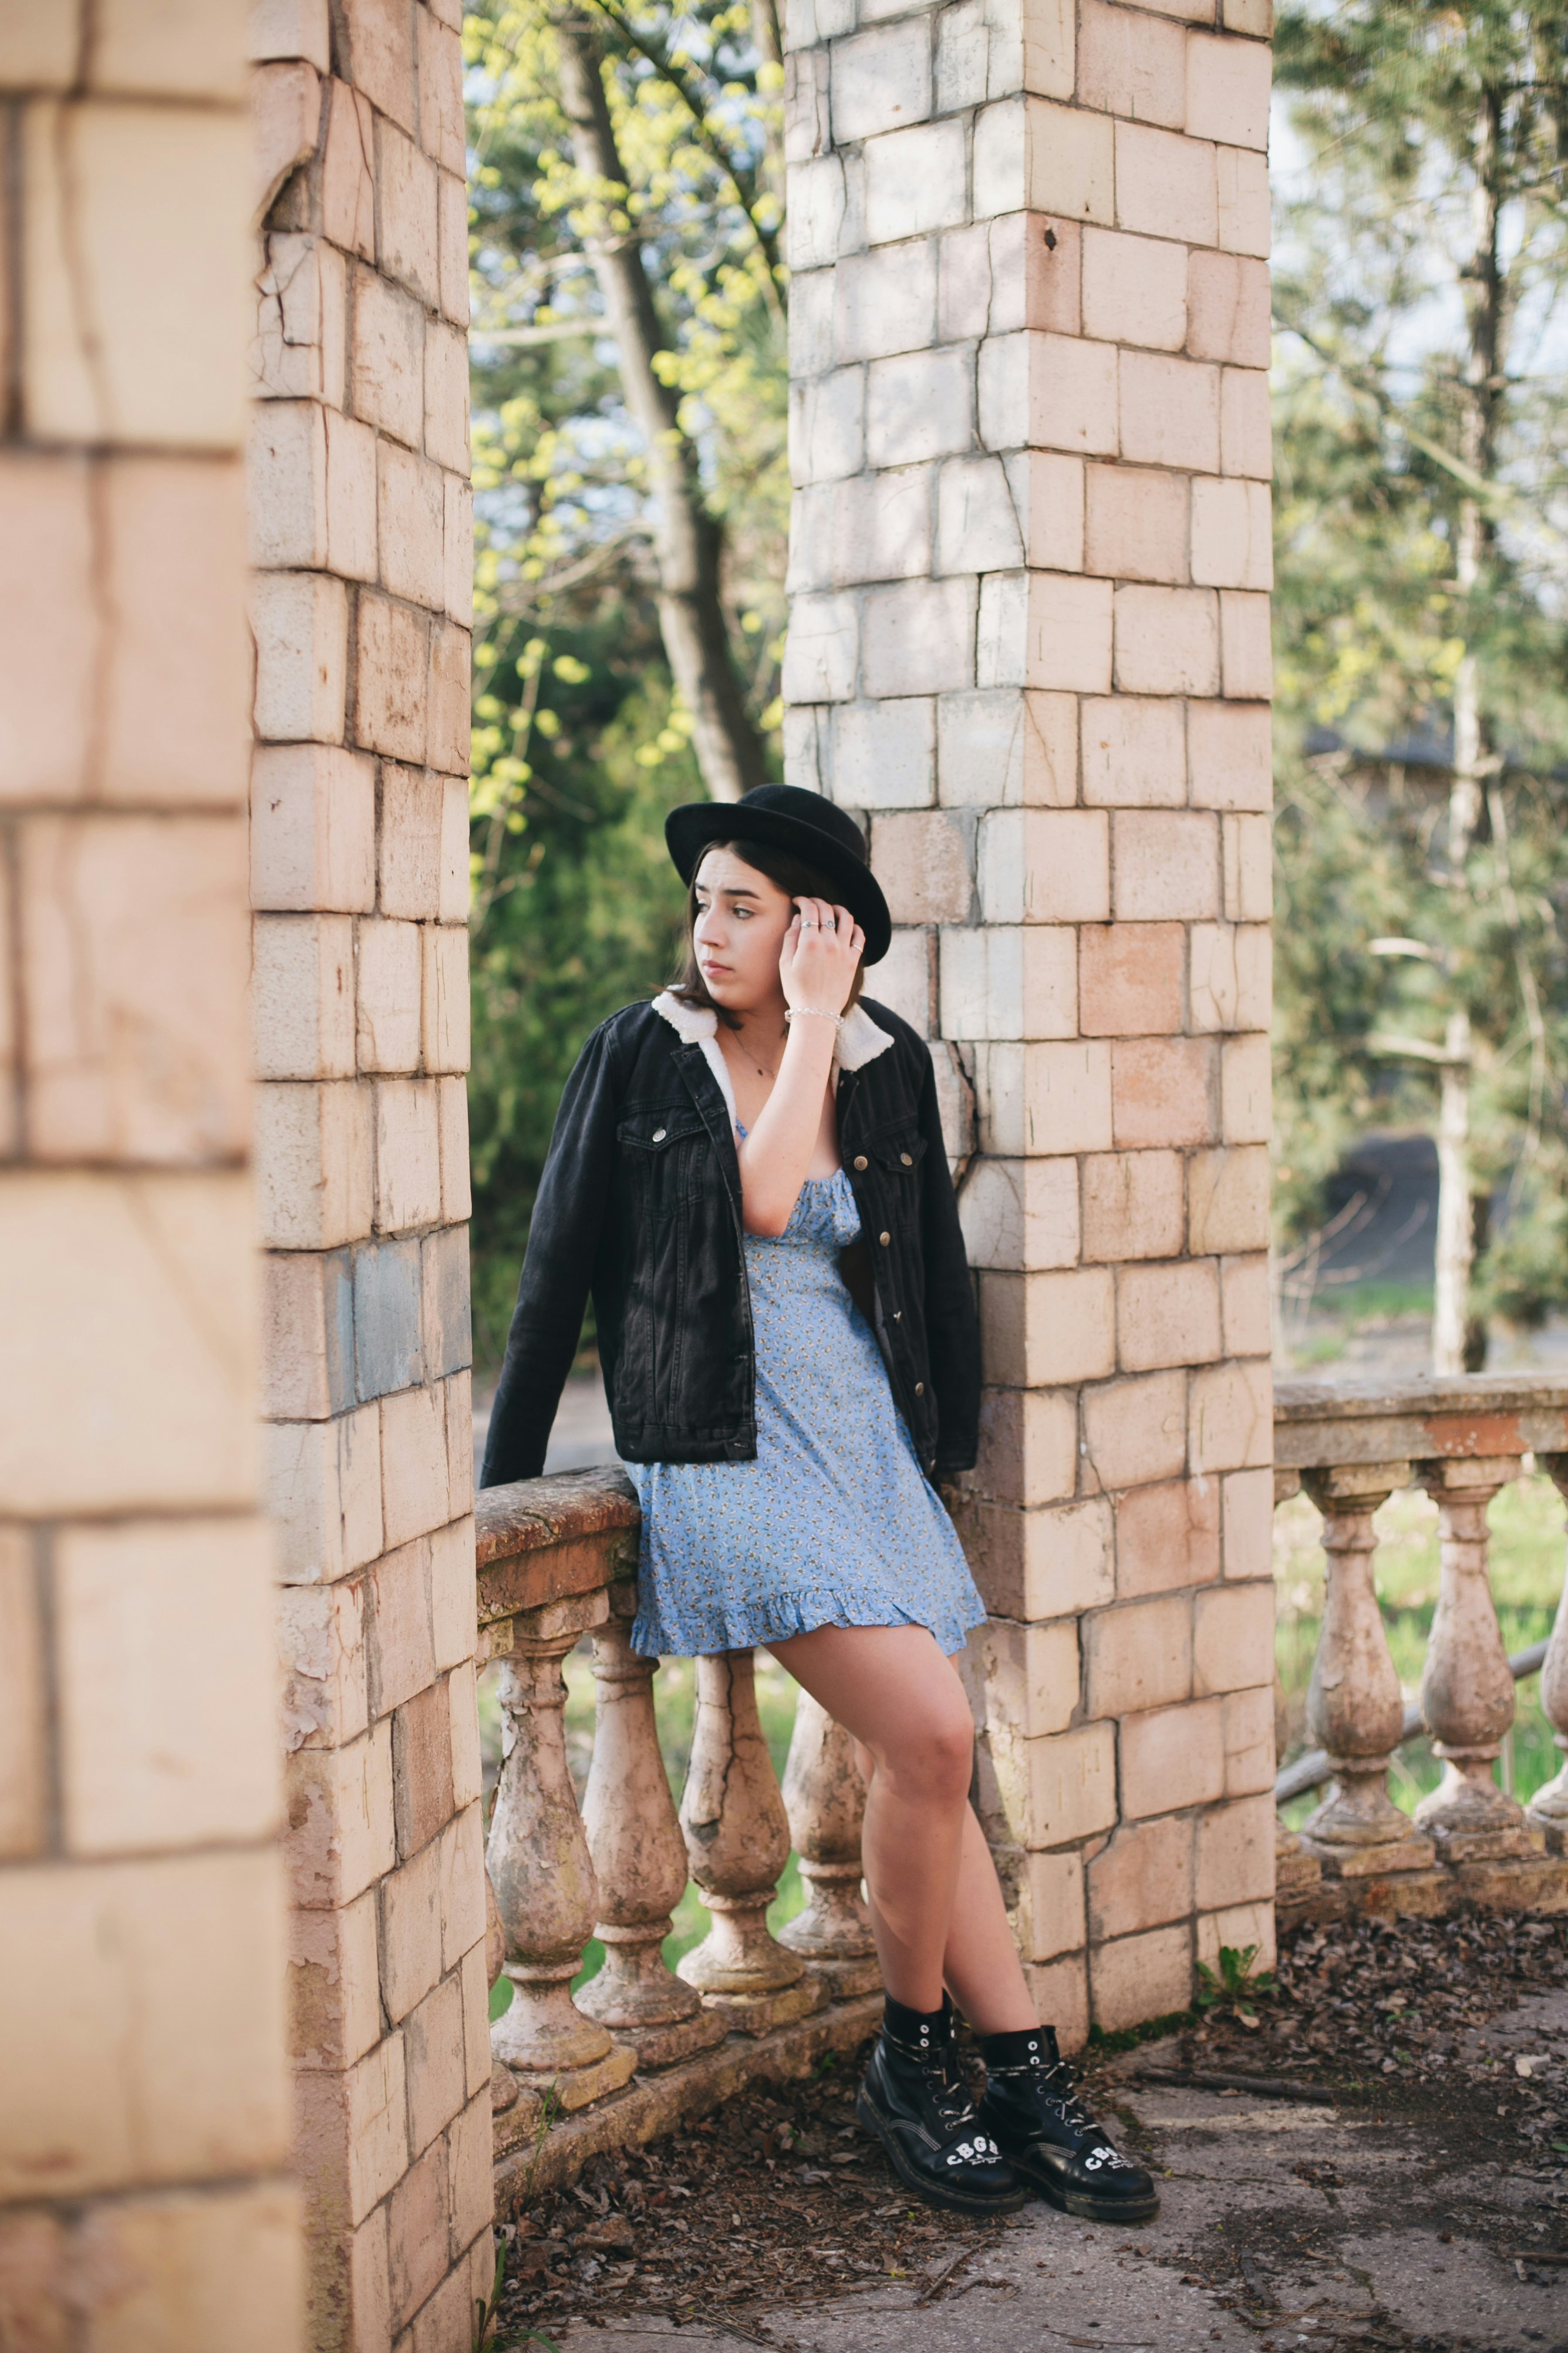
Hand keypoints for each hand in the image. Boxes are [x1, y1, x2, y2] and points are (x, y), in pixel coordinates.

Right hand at [779, 898, 863, 1018]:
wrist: (816, 1012)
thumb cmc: (796, 990)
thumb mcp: (785, 963)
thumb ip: (791, 937)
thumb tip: (799, 918)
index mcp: (810, 942)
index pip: (809, 909)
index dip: (803, 900)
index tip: (798, 901)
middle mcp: (829, 943)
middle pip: (827, 910)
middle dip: (817, 901)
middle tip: (811, 903)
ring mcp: (844, 950)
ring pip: (846, 918)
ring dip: (838, 909)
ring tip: (832, 910)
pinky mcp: (853, 960)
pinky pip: (859, 936)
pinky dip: (854, 927)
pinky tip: (848, 927)